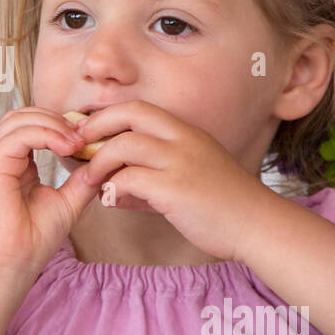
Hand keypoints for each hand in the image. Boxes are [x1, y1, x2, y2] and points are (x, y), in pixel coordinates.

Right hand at [0, 106, 104, 285]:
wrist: (11, 265)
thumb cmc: (31, 242)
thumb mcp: (66, 205)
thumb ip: (80, 182)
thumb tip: (101, 162)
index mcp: (16, 165)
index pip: (32, 126)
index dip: (60, 125)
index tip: (88, 138)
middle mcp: (1, 159)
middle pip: (23, 115)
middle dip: (56, 118)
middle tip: (84, 135)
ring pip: (19, 119)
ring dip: (52, 123)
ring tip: (76, 141)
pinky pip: (18, 135)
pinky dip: (45, 134)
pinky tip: (66, 148)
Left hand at [72, 100, 271, 264]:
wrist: (257, 226)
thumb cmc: (224, 206)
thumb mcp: (189, 180)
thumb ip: (150, 181)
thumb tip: (114, 191)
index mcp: (186, 133)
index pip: (139, 108)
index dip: (108, 116)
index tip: (88, 131)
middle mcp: (183, 140)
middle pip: (130, 113)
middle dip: (96, 125)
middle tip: (78, 144)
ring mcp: (181, 162)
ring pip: (125, 145)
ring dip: (99, 161)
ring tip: (89, 179)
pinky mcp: (176, 189)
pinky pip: (130, 179)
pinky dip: (113, 188)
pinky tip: (109, 201)